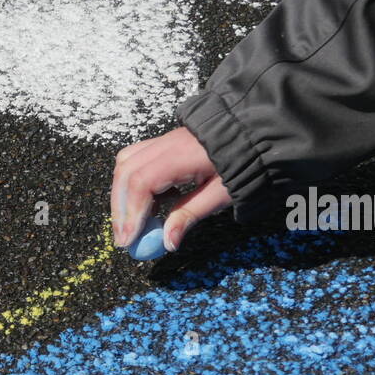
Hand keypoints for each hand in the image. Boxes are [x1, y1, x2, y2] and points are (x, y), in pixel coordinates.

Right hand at [111, 127, 233, 252]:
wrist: (254, 131)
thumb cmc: (243, 163)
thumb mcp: (221, 194)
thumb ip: (190, 215)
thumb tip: (167, 243)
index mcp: (181, 155)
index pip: (142, 183)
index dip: (131, 213)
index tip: (129, 240)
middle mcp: (165, 144)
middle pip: (125, 173)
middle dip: (120, 209)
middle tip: (124, 238)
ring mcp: (162, 140)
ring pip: (125, 163)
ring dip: (122, 195)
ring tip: (132, 222)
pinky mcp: (163, 142)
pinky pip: (135, 159)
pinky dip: (131, 182)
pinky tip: (147, 202)